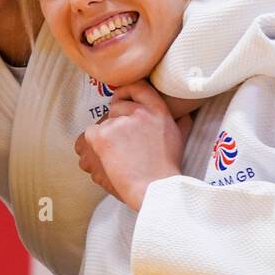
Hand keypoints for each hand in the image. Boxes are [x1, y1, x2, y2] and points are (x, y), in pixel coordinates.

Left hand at [76, 80, 186, 210]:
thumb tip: (185, 112)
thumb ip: (180, 122)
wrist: (153, 188)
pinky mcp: (102, 136)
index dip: (126, 92)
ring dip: (107, 137)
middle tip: (125, 144)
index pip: (138, 86)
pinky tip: (107, 157)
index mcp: (158, 111)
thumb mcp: (180, 138)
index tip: (121, 100)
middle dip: (117, 123)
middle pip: (116, 107)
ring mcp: (118, 123)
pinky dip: (94, 144)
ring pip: (103, 123)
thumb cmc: (166, 168)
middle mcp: (138, 112)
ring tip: (120, 156)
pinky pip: (90, 134)